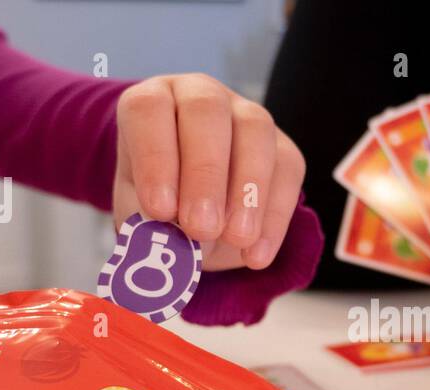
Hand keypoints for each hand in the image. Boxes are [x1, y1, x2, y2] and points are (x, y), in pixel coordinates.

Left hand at [113, 74, 305, 270]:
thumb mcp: (142, 216)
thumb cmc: (158, 206)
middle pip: (207, 112)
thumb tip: (179, 238)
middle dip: (205, 174)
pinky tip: (256, 254)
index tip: (160, 209)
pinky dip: (274, 217)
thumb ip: (152, 222)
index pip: (150, 110)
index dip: (154, 157)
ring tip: (236, 239)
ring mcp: (247, 116)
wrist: (192, 219)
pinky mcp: (282, 146)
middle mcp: (200, 96)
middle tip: (201, 228)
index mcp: (153, 103)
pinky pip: (287, 170)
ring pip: (255, 133)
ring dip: (247, 190)